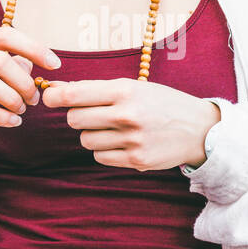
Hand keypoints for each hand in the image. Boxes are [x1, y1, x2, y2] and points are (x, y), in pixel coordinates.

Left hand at [41, 76, 220, 169]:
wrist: (199, 129)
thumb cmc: (162, 103)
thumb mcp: (134, 87)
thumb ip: (97, 90)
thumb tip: (56, 90)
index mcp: (125, 90)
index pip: (74, 95)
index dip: (54, 97)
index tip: (48, 97)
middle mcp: (126, 115)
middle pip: (75, 120)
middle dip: (78, 117)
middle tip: (93, 114)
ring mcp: (131, 140)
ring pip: (86, 140)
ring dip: (94, 135)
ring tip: (115, 128)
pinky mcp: (136, 161)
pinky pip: (100, 157)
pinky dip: (105, 151)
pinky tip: (123, 143)